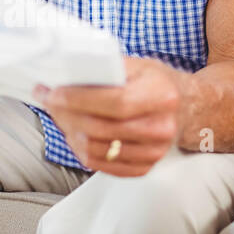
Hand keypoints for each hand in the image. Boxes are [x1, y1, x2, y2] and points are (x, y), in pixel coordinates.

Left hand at [34, 57, 185, 176]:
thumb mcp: (137, 65)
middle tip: (48, 101)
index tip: (53, 93)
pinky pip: (102, 165)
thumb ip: (107, 68)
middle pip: (102, 128)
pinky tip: (74, 133)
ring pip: (97, 149)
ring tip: (60, 115)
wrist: (184, 107)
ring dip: (69, 132)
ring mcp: (154, 152)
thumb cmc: (155, 82)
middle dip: (67, 114)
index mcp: (162, 96)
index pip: (115, 102)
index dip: (79, 99)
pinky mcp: (144, 167)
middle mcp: (161, 128)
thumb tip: (67, 75)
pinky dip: (81, 150)